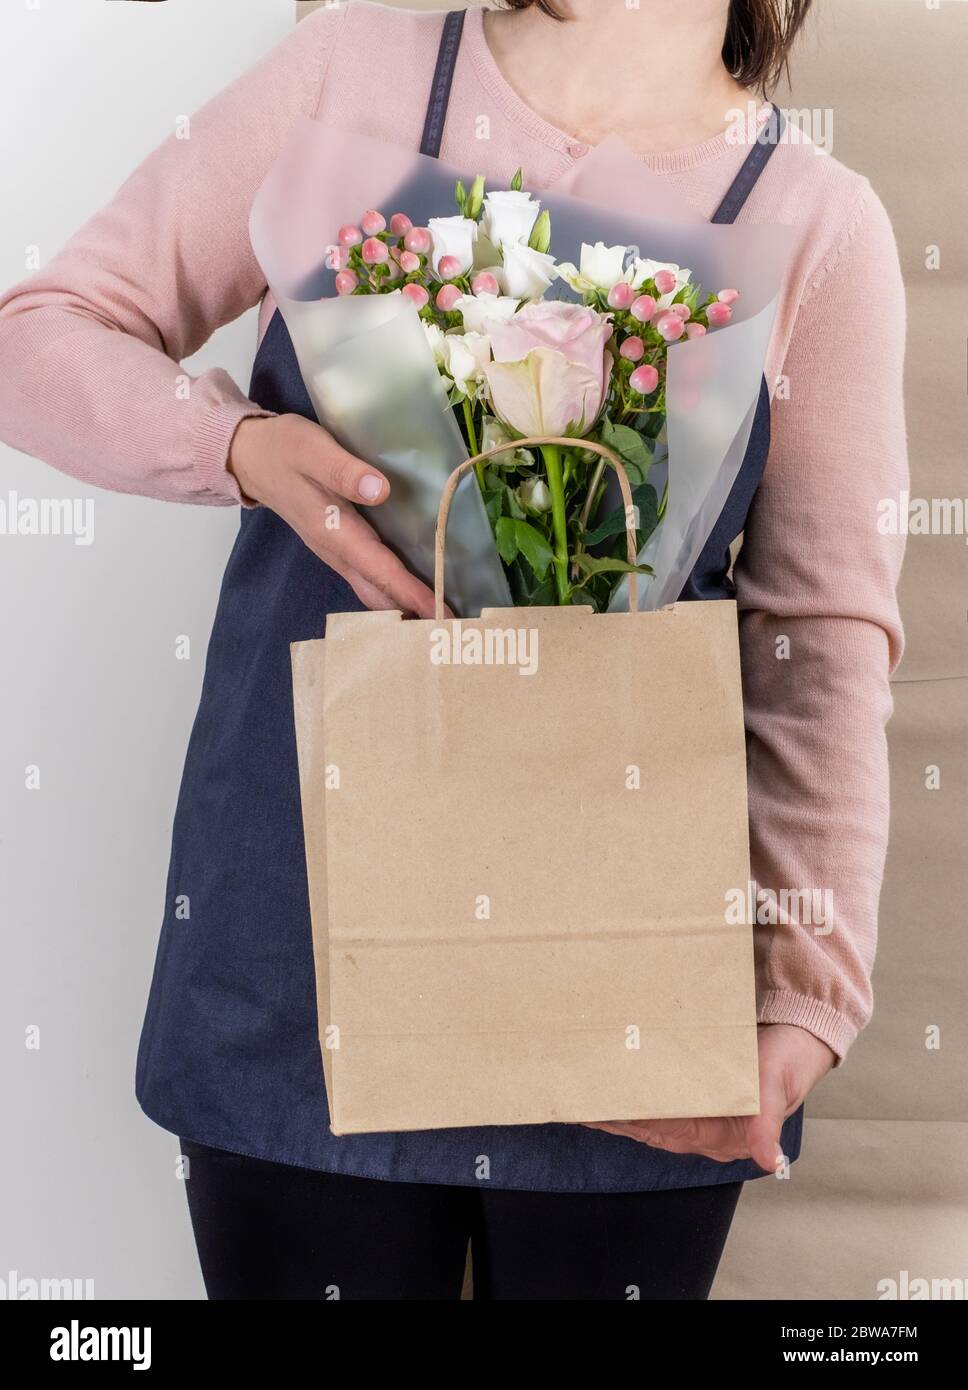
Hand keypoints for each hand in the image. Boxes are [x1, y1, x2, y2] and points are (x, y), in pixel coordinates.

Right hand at [229, 414, 440, 617]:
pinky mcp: (338, 548)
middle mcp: (335, 552)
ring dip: (403, 610)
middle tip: (451, 630)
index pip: (380, 570)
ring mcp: (336, 553)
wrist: (251, 457)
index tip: (439, 612)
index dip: (411, 592)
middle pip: (378, 593)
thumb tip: (380, 490)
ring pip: (373, 592)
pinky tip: (411, 597)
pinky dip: (391, 595)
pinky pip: (368, 581)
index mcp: (333, 532)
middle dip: (412, 615)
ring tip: (437, 621)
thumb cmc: (284, 450)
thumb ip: (344, 470)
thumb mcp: (313, 449)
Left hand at [584, 1023, 836, 1173]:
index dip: (629, 1124)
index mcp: (721, 1136)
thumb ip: (767, 1123)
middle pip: (647, 1126)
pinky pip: (655, 1094)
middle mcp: (703, 1130)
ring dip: (615, 1105)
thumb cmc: (787, 1063)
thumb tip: (769, 1158)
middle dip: (611, 1116)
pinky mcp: (693, 1089)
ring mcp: (696, 1110)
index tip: (597, 1114)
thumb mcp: (775, 1089)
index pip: (664, 1133)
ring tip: (579, 1093)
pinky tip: (607, 1081)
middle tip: (572, 1101)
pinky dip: (631, 1090)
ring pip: (646, 1113)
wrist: (798, 1036)